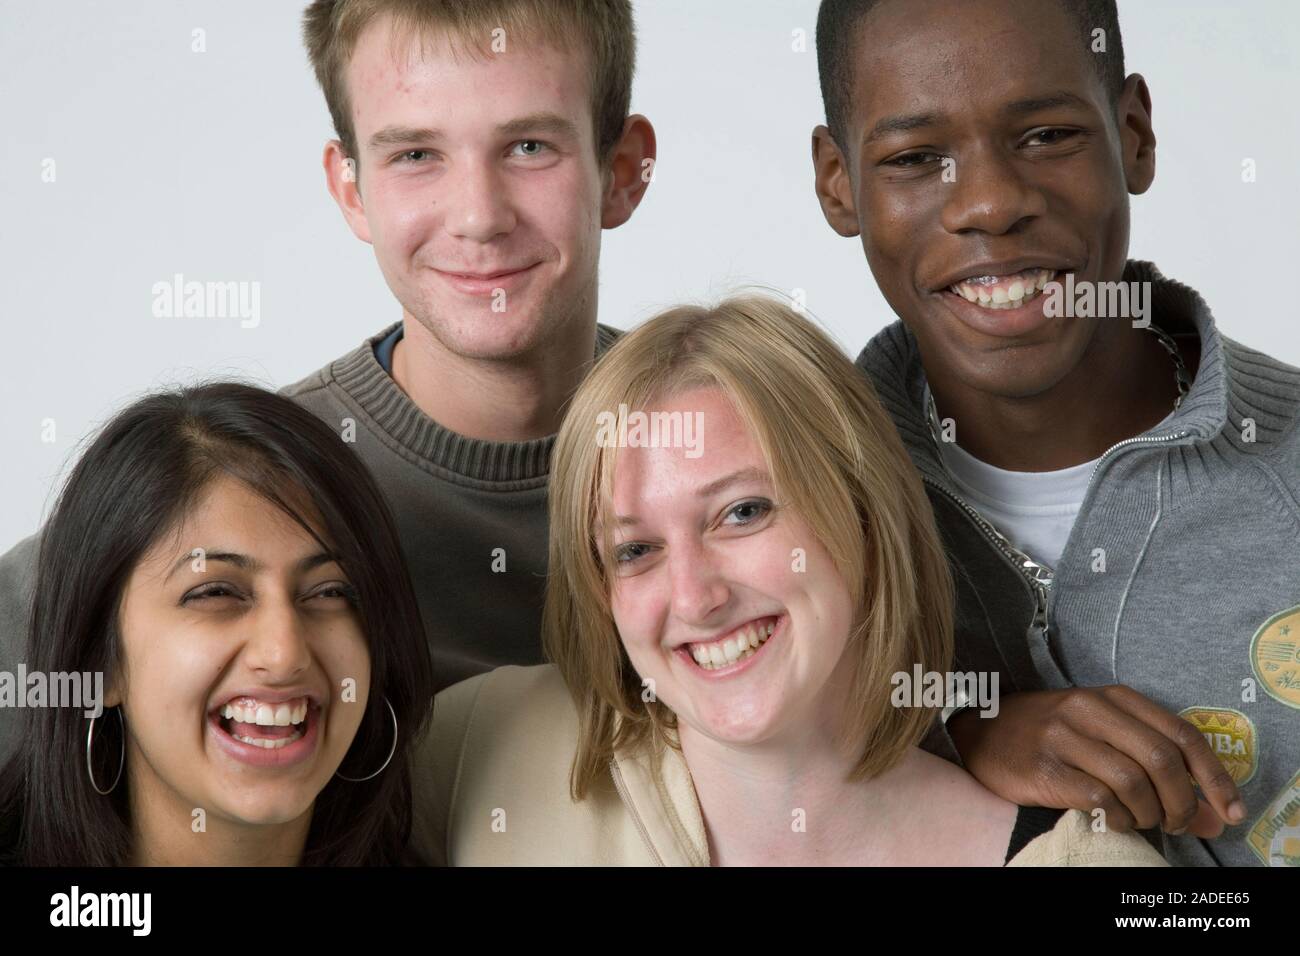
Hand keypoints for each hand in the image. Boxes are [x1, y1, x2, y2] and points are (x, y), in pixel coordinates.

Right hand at [948, 685, 1245, 836]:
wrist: (979, 733)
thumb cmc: (1050, 735)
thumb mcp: (1103, 734)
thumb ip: (1156, 765)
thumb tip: (1213, 814)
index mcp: (1111, 696)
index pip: (1181, 733)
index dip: (1214, 776)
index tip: (1230, 809)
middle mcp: (1088, 709)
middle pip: (1162, 758)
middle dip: (1184, 802)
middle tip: (1182, 824)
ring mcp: (1063, 737)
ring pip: (1134, 782)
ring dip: (1150, 813)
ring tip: (1143, 821)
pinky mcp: (1043, 768)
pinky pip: (1099, 799)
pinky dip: (1118, 818)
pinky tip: (1113, 819)